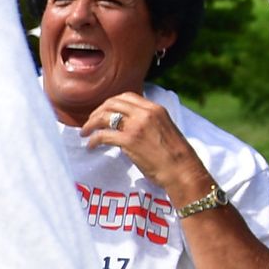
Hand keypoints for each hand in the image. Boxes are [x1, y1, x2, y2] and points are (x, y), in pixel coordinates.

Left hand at [80, 92, 214, 204]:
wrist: (183, 171)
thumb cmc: (176, 156)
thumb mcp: (165, 129)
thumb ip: (149, 122)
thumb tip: (129, 124)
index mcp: (155, 109)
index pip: (126, 97)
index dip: (110, 103)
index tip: (103, 112)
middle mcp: (145, 113)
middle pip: (112, 104)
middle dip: (97, 112)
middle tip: (90, 123)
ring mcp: (136, 126)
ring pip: (104, 116)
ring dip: (90, 124)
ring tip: (85, 133)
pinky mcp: (129, 140)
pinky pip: (103, 135)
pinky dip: (93, 140)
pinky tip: (91, 146)